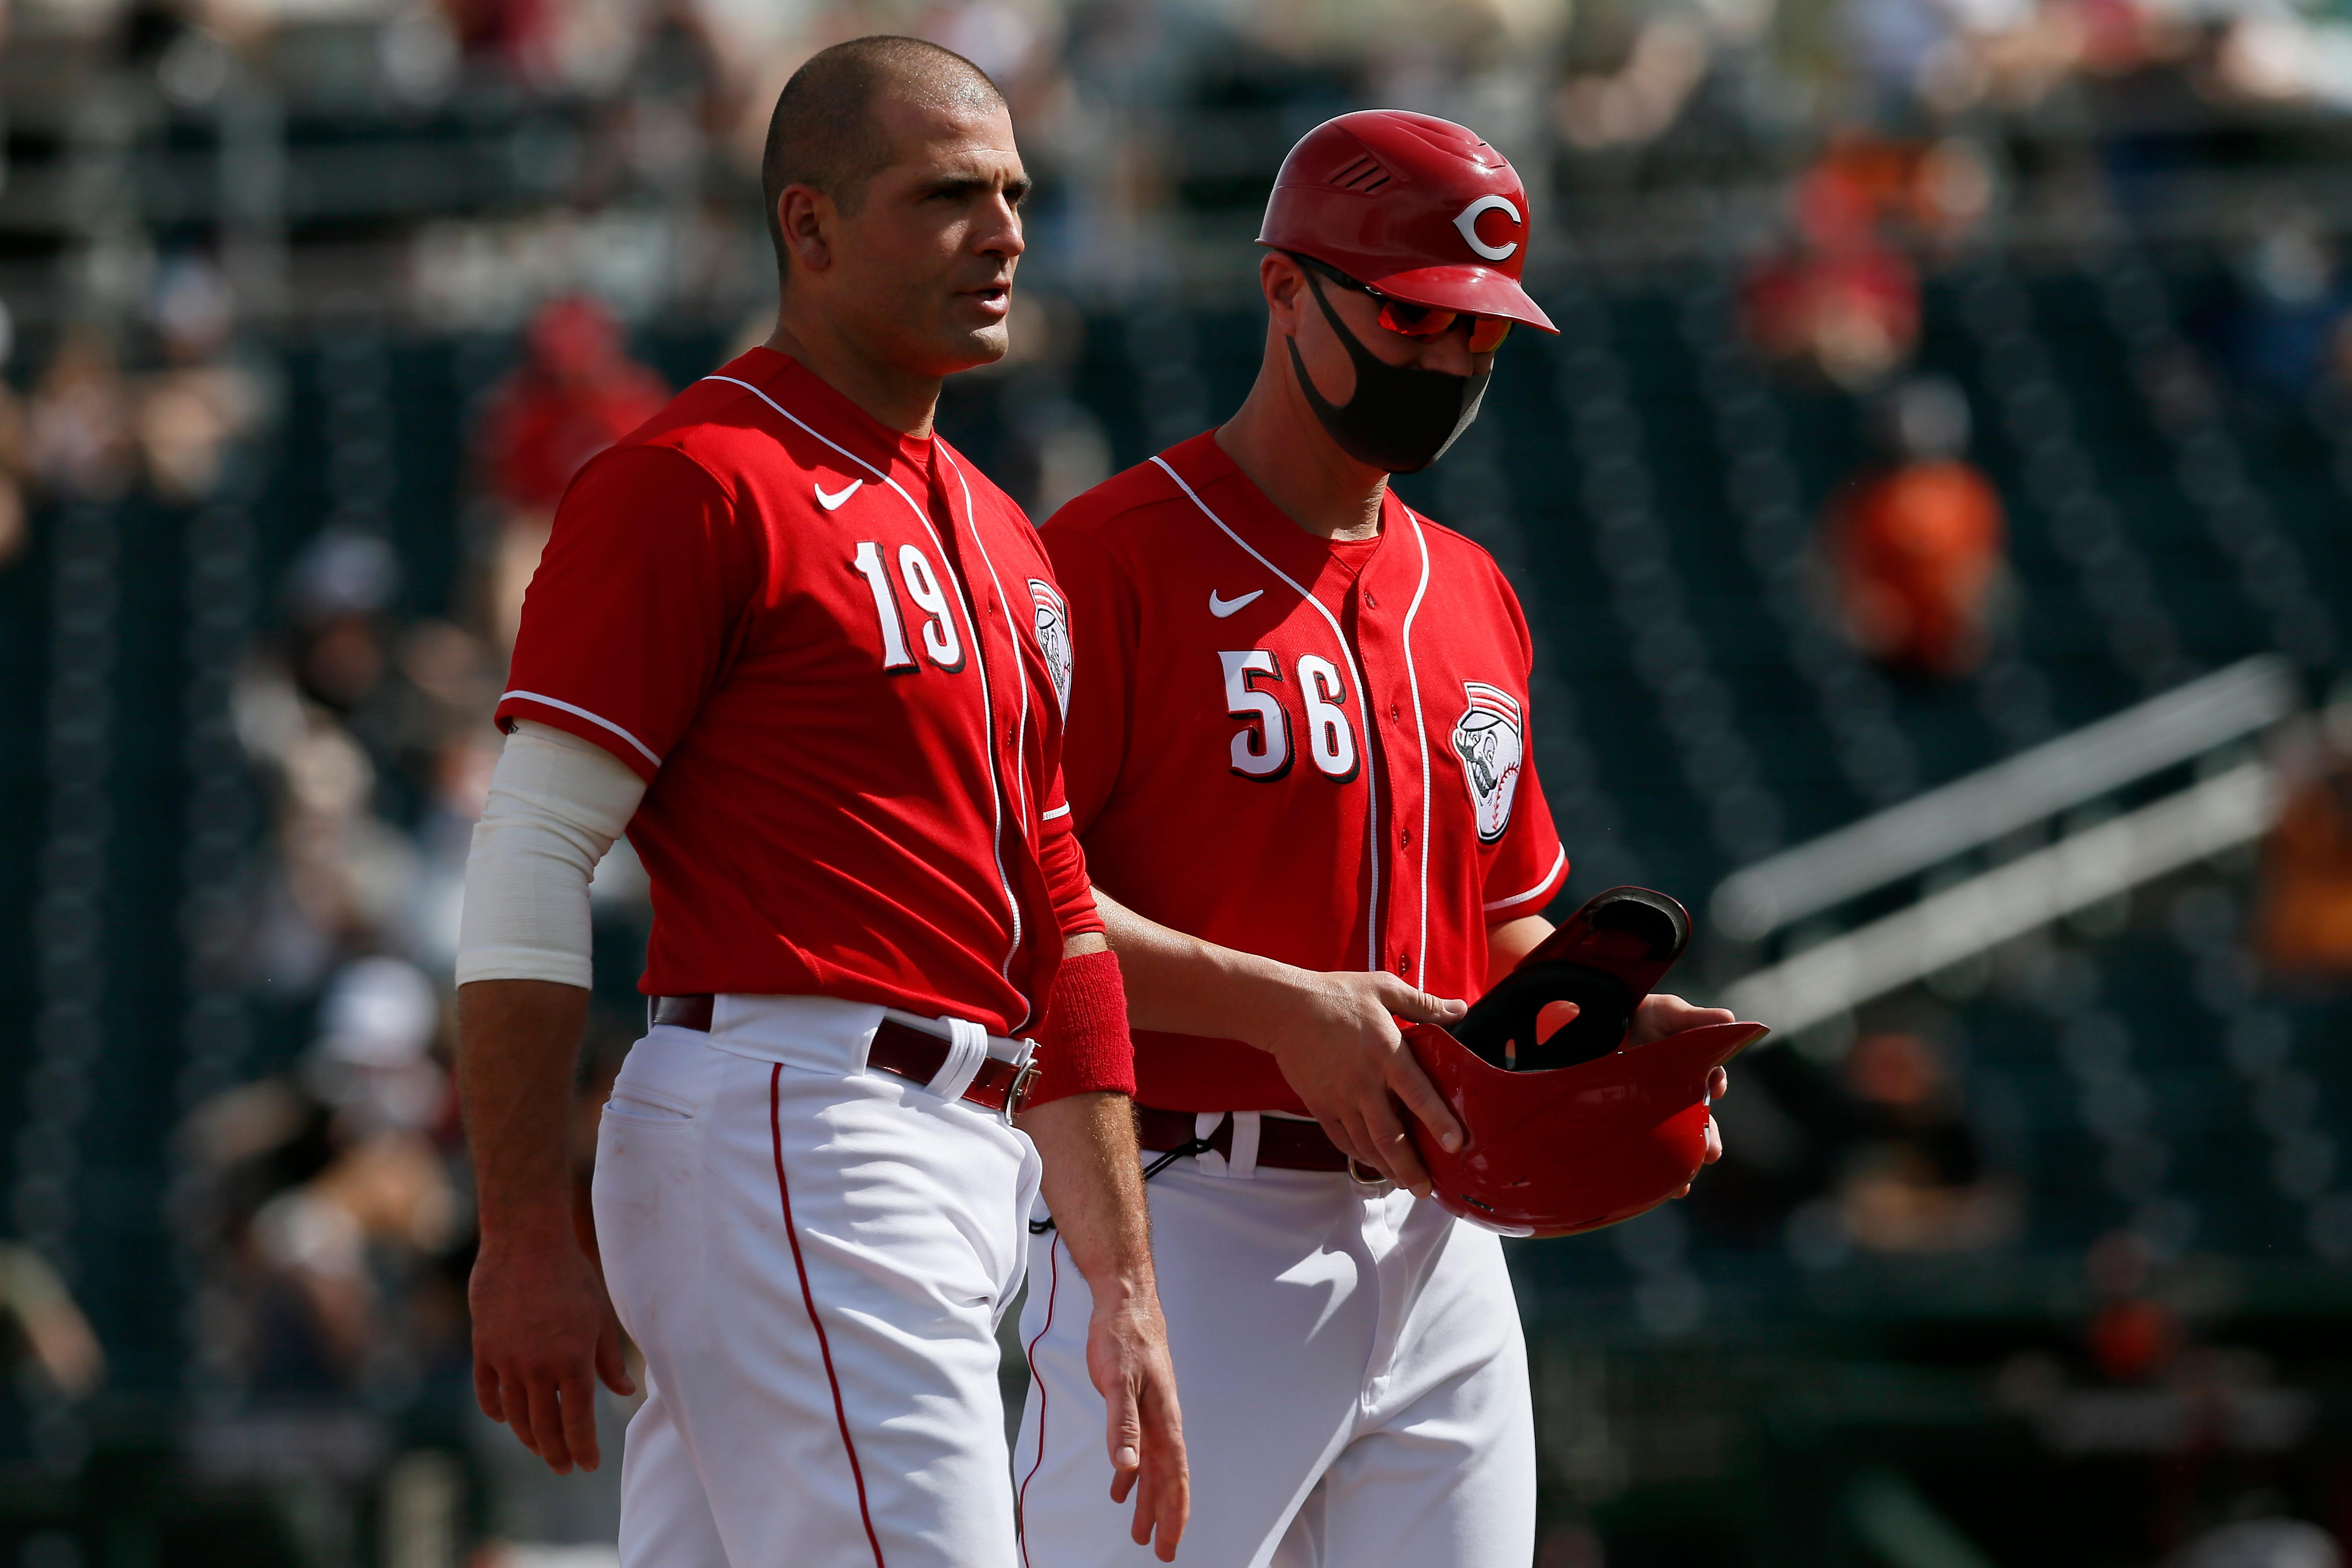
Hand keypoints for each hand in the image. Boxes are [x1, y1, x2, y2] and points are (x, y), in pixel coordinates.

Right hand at [470, 1221, 633, 1472]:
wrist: (526, 1243)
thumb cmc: (572, 1277)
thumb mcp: (600, 1317)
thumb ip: (610, 1360)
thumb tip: (626, 1392)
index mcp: (574, 1361)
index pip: (578, 1420)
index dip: (583, 1447)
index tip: (588, 1465)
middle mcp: (539, 1368)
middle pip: (545, 1427)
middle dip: (556, 1453)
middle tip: (563, 1467)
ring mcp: (508, 1360)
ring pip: (515, 1415)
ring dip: (528, 1437)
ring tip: (539, 1448)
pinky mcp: (484, 1349)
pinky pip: (487, 1392)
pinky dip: (496, 1410)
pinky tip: (504, 1419)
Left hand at [1086, 1286, 1188, 1560]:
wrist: (1126, 1302)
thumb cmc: (1124, 1338)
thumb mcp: (1118, 1381)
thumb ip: (1123, 1425)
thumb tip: (1128, 1467)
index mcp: (1163, 1420)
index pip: (1173, 1476)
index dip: (1173, 1511)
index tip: (1170, 1542)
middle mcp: (1162, 1422)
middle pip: (1167, 1479)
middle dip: (1164, 1517)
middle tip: (1162, 1551)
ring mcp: (1151, 1414)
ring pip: (1153, 1468)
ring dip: (1147, 1500)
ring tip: (1139, 1531)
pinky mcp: (1136, 1405)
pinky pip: (1137, 1449)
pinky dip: (1130, 1472)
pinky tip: (1120, 1486)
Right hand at [1251, 971, 1466, 1195]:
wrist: (1284, 1008)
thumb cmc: (1336, 995)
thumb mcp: (1383, 989)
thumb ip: (1424, 1004)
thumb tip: (1462, 1009)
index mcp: (1386, 1053)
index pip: (1418, 1094)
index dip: (1438, 1122)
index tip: (1456, 1145)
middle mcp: (1365, 1082)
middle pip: (1391, 1135)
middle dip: (1411, 1167)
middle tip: (1427, 1189)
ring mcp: (1340, 1098)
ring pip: (1367, 1144)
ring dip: (1388, 1168)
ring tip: (1405, 1184)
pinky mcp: (1320, 1105)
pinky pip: (1342, 1139)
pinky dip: (1360, 1155)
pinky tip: (1374, 1163)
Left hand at [1631, 992, 1737, 1197]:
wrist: (1591, 1020)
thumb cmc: (1637, 1011)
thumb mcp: (1667, 1012)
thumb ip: (1696, 1019)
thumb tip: (1730, 1020)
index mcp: (1690, 1066)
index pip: (1711, 1080)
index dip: (1715, 1085)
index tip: (1716, 1088)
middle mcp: (1674, 1090)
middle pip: (1696, 1119)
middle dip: (1706, 1138)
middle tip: (1710, 1153)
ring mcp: (1651, 1107)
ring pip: (1672, 1139)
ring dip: (1681, 1161)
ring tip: (1682, 1184)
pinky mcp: (1627, 1120)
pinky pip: (1643, 1148)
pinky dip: (1652, 1171)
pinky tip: (1656, 1188)